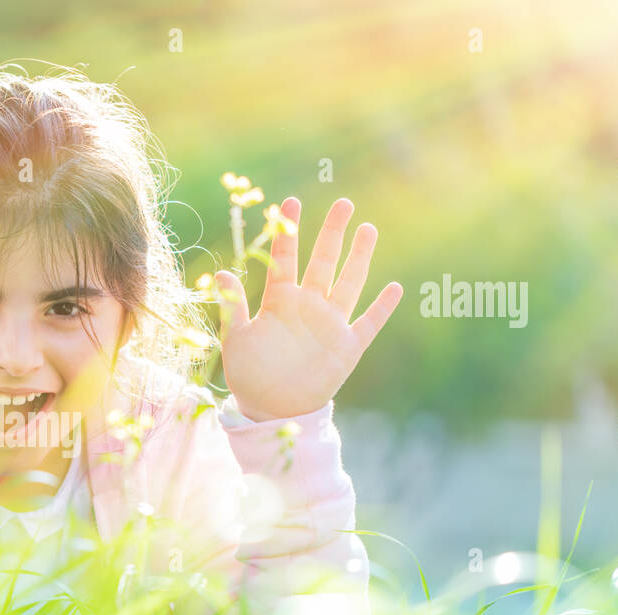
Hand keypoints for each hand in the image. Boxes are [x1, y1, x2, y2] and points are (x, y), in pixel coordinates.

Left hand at [216, 196, 401, 421]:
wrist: (271, 409)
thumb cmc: (249, 374)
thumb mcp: (236, 339)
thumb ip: (232, 306)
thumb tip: (222, 272)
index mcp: (279, 300)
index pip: (285, 258)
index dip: (288, 231)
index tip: (289, 202)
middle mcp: (307, 306)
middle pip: (323, 261)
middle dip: (332, 233)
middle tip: (343, 203)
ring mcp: (329, 324)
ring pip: (349, 283)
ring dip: (359, 257)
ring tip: (368, 229)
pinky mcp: (347, 347)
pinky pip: (369, 323)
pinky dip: (382, 308)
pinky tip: (396, 288)